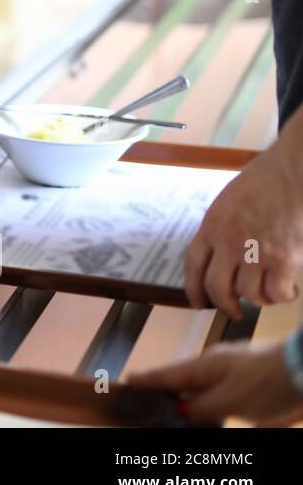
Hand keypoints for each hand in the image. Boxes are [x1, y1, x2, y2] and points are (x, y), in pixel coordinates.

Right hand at [130, 340, 302, 425]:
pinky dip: (213, 405)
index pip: (168, 375)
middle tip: (147, 396)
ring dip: (192, 400)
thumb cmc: (266, 383)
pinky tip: (215, 414)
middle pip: (185, 381)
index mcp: (204, 367)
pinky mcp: (254, 386)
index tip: (128, 380)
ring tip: (177, 410)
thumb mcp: (228, 400)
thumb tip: (180, 410)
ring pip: (205, 390)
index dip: (147, 379)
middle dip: (167, 389)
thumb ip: (201, 407)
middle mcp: (216, 368)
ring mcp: (235, 375)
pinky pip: (224, 396)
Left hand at [183, 139, 302, 316]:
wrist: (292, 172)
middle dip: (225, 305)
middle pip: (217, 287)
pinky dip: (283, 295)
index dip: (193, 288)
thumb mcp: (229, 200)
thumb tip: (220, 250)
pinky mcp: (283, 259)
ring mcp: (255, 252)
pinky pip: (277, 292)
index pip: (193, 265)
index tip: (197, 301)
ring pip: (249, 294)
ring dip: (259, 299)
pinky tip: (289, 288)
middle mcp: (228, 242)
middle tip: (234, 312)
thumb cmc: (266, 180)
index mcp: (212, 226)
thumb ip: (222, 226)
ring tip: (269, 293)